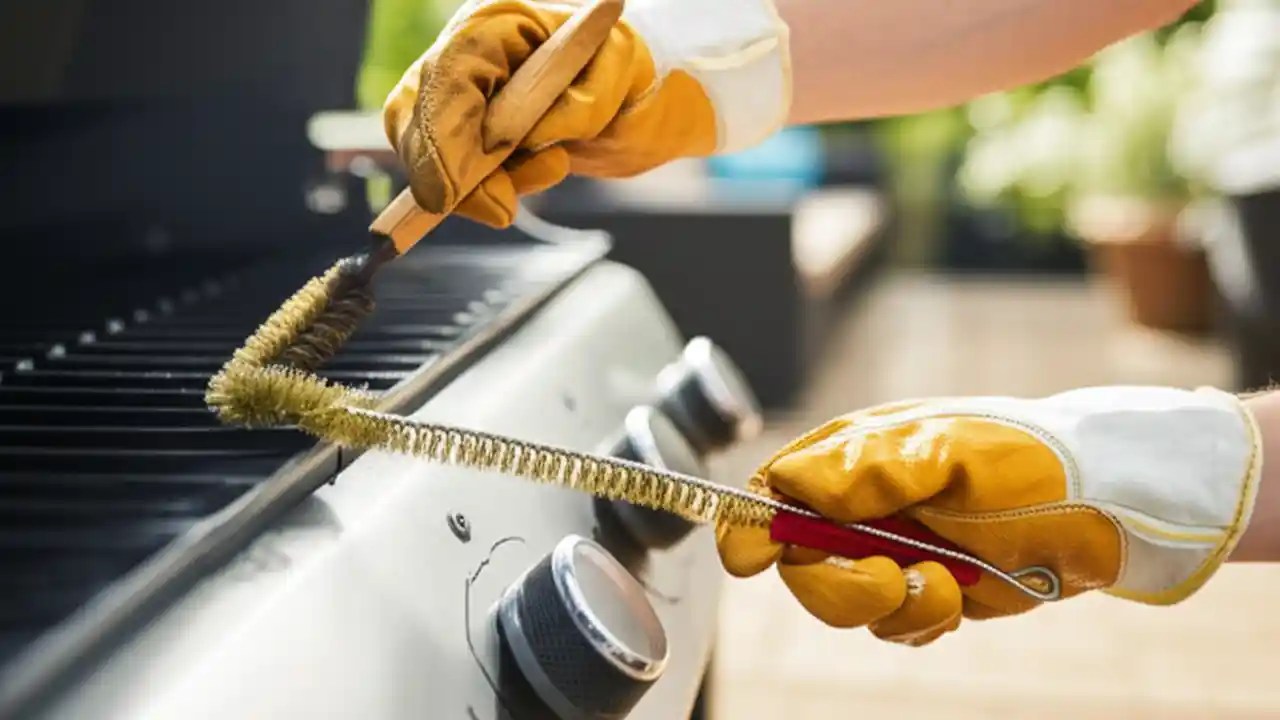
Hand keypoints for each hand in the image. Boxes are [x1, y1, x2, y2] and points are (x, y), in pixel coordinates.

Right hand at [380, 0, 789, 227]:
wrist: (648, 95)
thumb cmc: (636, 77)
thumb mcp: (614, 87)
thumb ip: (564, 111)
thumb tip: (503, 145)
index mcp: (500, 22)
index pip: (446, 77)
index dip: (442, 137)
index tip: (453, 192)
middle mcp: (469, 49)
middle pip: (415, 112)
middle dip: (448, 171)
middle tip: (503, 206)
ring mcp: (462, 87)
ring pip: (421, 145)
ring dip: (471, 183)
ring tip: (549, 170)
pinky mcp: (465, 125)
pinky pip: (442, 167)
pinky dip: (475, 190)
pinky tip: (522, 183)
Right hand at [717, 387, 1261, 645]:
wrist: (1108, 508)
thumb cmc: (1032, 460)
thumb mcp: (949, 450)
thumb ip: (867, 467)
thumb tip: (789, 483)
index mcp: (854, 457)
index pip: (773, 491)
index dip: (749, 526)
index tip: (750, 559)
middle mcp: (862, 505)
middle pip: (800, 564)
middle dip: (841, 585)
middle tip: (892, 579)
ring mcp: (892, 549)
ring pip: (847, 605)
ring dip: (895, 606)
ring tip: (950, 584)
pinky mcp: (926, 589)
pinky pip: (894, 627)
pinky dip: (921, 622)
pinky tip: (960, 597)